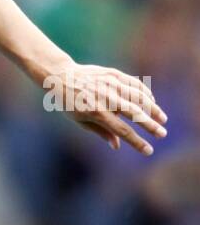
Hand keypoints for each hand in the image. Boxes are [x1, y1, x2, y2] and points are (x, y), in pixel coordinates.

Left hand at [43, 64, 166, 155]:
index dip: (137, 142)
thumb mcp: (80, 120)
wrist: (60, 77)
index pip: (122, 130)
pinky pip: (134, 84)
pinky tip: (152, 101)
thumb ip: (101, 132)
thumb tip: (117, 145)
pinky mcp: (113, 74)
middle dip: (151, 125)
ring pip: (138, 97)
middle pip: (134, 114)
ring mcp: (110, 84)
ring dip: (153, 109)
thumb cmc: (69, 103)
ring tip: (162, 119)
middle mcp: (106, 97)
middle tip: (163, 134)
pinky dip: (145, 93)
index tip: (149, 150)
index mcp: (96, 112)